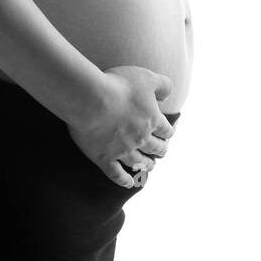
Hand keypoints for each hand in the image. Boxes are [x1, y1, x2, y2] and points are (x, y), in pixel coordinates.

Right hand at [66, 66, 174, 186]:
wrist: (91, 99)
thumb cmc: (119, 86)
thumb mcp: (147, 77)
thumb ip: (163, 85)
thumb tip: (168, 96)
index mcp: (152, 120)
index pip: (166, 130)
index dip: (168, 132)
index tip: (168, 133)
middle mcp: (141, 139)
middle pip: (156, 148)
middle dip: (160, 150)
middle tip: (161, 151)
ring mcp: (123, 151)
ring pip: (140, 163)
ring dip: (147, 165)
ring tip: (149, 166)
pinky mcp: (104, 158)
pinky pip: (117, 175)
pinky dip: (124, 180)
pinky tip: (129, 183)